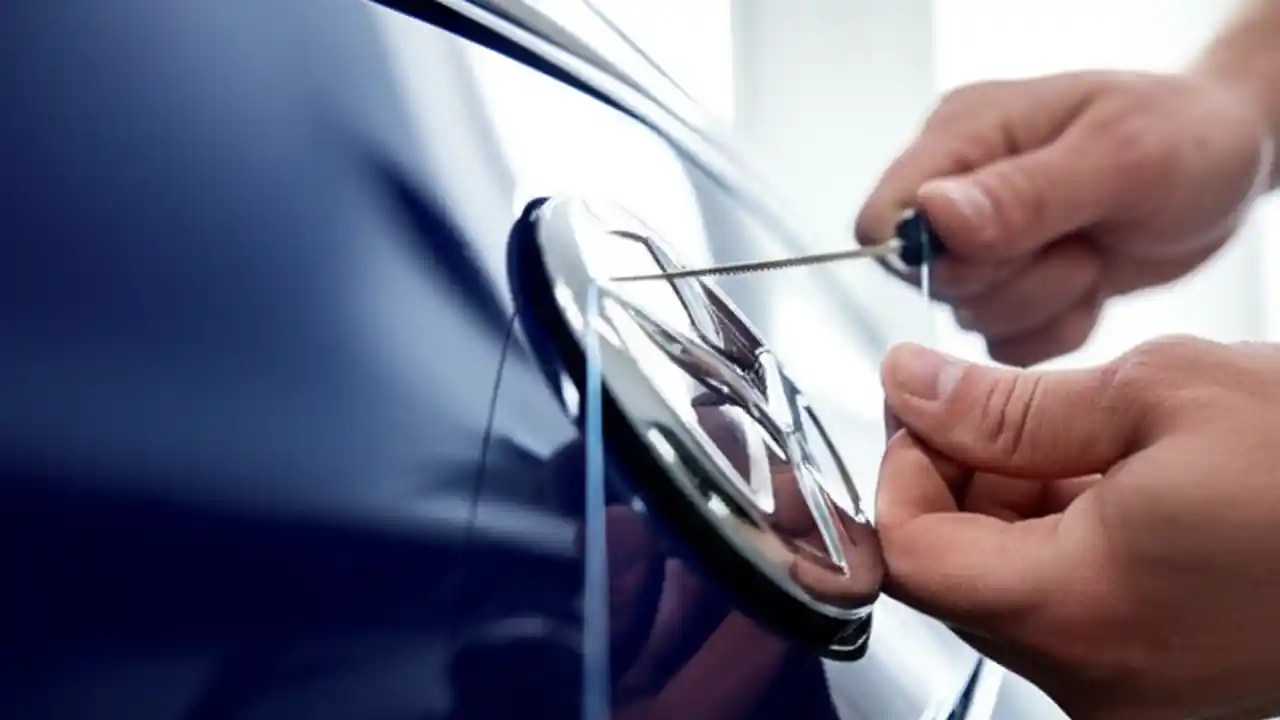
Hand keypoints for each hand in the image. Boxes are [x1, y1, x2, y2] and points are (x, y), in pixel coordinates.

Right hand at [857, 72, 1271, 365]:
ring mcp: (983, 244)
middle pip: (932, 280)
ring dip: (1045, 303)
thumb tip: (933, 215)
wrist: (1231, 164)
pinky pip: (1006, 345)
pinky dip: (1058, 330)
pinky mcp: (1012, 290)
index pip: (884, 219)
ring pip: (970, 318)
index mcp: (962, 136)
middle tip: (1080, 240)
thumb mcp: (1120, 154)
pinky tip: (1093, 284)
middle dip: (1015, 278)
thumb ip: (1023, 193)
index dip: (929, 256)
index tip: (1005, 246)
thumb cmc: (1186, 136)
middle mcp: (958, 191)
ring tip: (1094, 255)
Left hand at [877, 337, 1279, 718]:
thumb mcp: (1155, 395)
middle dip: (958, 480)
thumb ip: (1006, 405)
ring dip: (1012, 506)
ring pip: (1009, 590)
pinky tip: (1111, 479)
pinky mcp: (1164, 684)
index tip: (924, 409)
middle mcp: (1095, 677)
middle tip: (991, 406)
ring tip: (1077, 436)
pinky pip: (1069, 609)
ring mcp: (1131, 692)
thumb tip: (914, 388)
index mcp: (1077, 611)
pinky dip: (1062, 539)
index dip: (901, 470)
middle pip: (956, 576)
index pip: (914, 554)